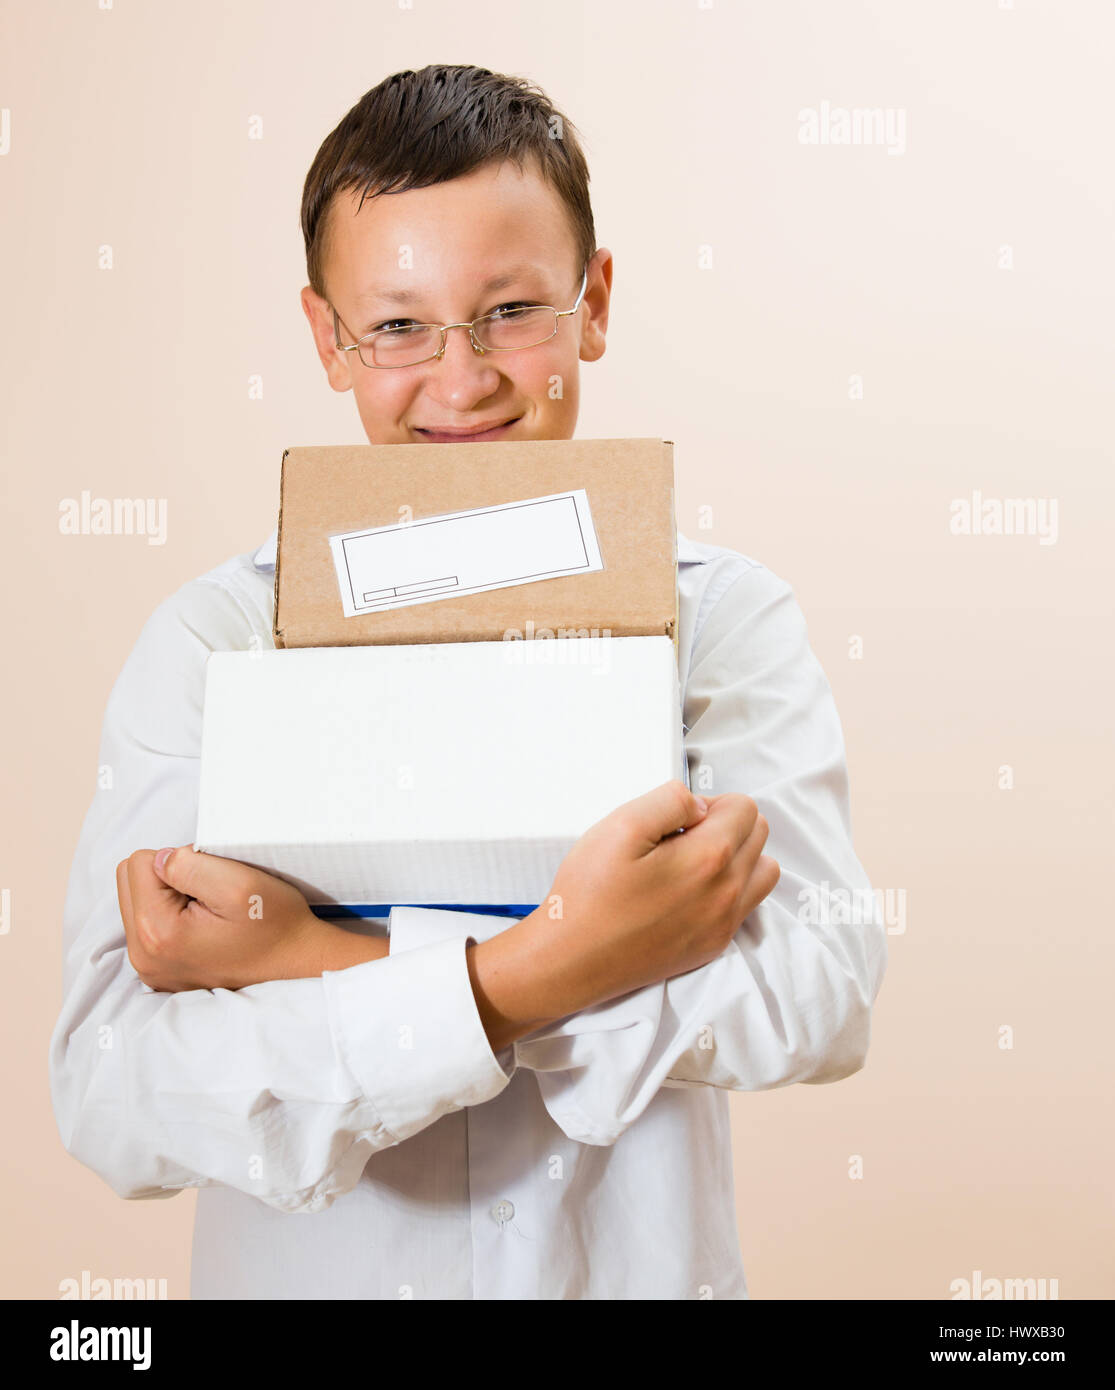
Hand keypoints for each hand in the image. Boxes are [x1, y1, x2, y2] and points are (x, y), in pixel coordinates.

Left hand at [116, 846, 341, 992]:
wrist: (295, 963)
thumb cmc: (274, 925)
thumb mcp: (239, 883)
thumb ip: (188, 863)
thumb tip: (159, 859)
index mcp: (157, 932)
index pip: (139, 862)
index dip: (180, 859)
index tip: (212, 880)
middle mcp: (143, 955)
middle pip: (130, 880)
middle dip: (168, 876)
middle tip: (209, 893)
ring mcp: (149, 967)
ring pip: (138, 900)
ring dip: (169, 895)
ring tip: (208, 910)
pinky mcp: (158, 970)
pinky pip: (148, 923)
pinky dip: (172, 915)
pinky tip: (202, 925)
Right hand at [521, 780, 779, 1018]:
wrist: (572, 959)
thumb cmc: (589, 892)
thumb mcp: (620, 825)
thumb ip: (670, 800)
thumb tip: (701, 805)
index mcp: (709, 858)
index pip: (745, 808)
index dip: (709, 802)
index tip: (677, 820)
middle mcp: (727, 893)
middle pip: (758, 836)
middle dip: (726, 825)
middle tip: (679, 837)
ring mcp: (723, 924)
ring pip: (762, 872)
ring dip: (737, 857)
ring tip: (692, 861)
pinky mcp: (713, 945)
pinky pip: (745, 906)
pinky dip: (728, 890)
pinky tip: (687, 892)